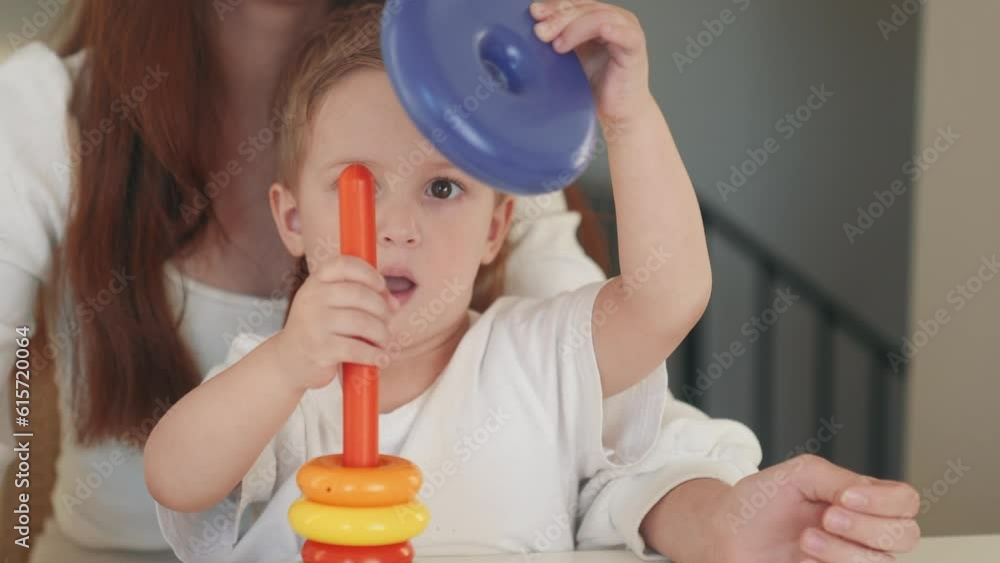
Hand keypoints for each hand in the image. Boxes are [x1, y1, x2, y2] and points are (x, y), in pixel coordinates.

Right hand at [274, 255, 398, 390]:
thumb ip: (360, 296)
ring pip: (362, 322)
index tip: (381, 285)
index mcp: (316, 282)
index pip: (344, 264)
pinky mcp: (320, 349)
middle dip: (382, 309)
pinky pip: (357, 349)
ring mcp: (315, 323)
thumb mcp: (330, 304)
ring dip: (381, 334)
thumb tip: (394, 303)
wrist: (288, 361)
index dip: (368, 273)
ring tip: (384, 341)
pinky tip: (381, 359)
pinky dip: (375, 355)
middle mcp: (312, 298)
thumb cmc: (318, 328)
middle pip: (360, 294)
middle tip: (387, 322)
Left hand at [531, 0, 651, 124]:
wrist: (615, 114)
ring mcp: (626, 30)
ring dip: (575, 27)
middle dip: (559, 17)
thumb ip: (555, 40)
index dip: (553, 5)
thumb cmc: (594, 87)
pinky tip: (597, 33)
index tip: (534, 13)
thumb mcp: (568, 58)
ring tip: (558, 46)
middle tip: (540, 32)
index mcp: (596, 17)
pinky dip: (609, 30)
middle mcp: (613, 18)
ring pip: (599, 16)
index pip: (573, 2)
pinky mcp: (635, 46)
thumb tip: (533, 29)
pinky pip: (623, 33)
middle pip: (583, 7)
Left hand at [708, 455, 920, 562]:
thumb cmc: (759, 502)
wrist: (725, 534)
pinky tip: (806, 561)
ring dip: (844, 552)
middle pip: (906, 535)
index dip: (885, 502)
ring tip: (806, 540)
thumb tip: (864, 494)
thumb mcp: (799, 474)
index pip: (906, 501)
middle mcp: (863, 532)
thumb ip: (839, 478)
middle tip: (827, 518)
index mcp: (861, 500)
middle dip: (866, 527)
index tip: (845, 497)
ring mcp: (851, 560)